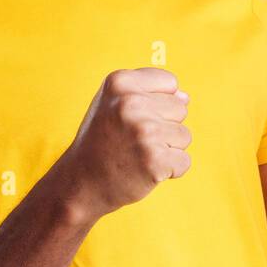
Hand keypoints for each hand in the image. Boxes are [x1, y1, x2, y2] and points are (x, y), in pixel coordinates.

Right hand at [65, 67, 191, 215]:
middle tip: (133, 140)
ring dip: (167, 149)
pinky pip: (184, 161)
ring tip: (137, 155)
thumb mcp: (112, 104)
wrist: (80, 184)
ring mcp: (144, 131)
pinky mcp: (154, 160)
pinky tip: (144, 171)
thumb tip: (185, 97)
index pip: (170, 82)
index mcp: (120, 82)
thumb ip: (147, 92)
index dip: (157, 103)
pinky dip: (170, 170)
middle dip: (164, 127)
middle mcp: (131, 102)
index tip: (132, 118)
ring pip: (184, 135)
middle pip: (180, 109)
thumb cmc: (101, 141)